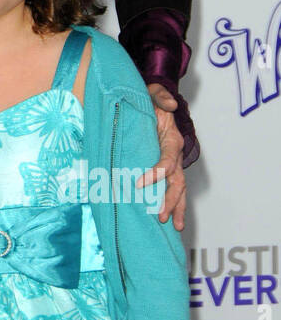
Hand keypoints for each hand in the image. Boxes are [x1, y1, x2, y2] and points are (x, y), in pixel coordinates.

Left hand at [135, 84, 185, 230]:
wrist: (151, 103)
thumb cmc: (150, 99)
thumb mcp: (154, 93)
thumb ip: (161, 96)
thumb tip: (170, 105)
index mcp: (172, 140)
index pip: (167, 160)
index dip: (157, 172)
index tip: (140, 183)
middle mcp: (174, 154)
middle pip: (177, 181)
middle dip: (170, 200)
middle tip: (160, 216)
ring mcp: (171, 163)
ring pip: (178, 189)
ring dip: (176, 208)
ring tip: (173, 227)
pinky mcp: (164, 168)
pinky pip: (169, 188)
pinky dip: (171, 204)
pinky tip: (167, 220)